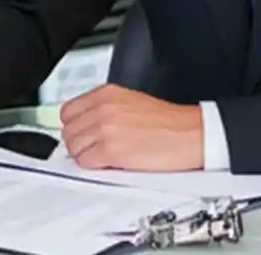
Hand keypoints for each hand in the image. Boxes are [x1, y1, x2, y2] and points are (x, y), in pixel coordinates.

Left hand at [59, 84, 203, 171]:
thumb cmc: (169, 122)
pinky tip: (109, 164)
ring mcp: (105, 129)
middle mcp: (102, 108)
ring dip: (85, 157)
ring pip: (74, 148)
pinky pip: (85, 162)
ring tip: (103, 158)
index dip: (75, 127)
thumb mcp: (130, 102)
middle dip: (78, 144)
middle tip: (93, 151)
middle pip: (68, 131)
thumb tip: (85, 126)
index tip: (82, 136)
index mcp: (106, 93)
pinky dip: (94, 167)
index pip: (68, 111)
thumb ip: (104, 110)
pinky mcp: (111, 150)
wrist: (192, 134)